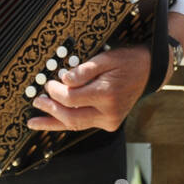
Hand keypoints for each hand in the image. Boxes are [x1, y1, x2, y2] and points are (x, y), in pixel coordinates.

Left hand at [28, 44, 154, 132]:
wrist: (149, 72)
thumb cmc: (127, 61)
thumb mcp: (106, 58)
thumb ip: (84, 70)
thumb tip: (64, 80)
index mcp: (107, 94)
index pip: (71, 98)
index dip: (55, 92)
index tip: (48, 84)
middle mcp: (109, 112)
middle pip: (71, 116)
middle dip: (50, 110)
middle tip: (36, 102)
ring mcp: (110, 121)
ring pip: (76, 126)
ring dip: (53, 123)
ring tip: (34, 122)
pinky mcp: (110, 124)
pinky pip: (84, 125)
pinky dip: (67, 123)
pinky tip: (52, 123)